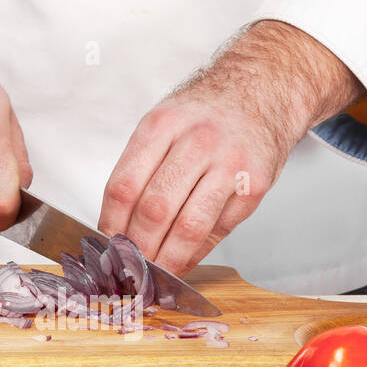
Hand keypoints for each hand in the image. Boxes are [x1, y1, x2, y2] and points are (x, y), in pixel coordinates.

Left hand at [98, 20, 365, 275]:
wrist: (261, 91)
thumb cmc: (204, 113)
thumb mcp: (163, 122)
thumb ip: (139, 167)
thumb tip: (116, 224)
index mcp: (161, 126)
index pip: (124, 186)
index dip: (111, 223)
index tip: (105, 244)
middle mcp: (196, 143)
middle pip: (154, 209)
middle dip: (137, 247)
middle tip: (127, 267)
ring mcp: (230, 165)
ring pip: (188, 226)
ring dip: (167, 258)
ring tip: (152, 275)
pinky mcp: (255, 186)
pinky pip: (218, 229)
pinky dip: (196, 253)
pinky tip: (182, 261)